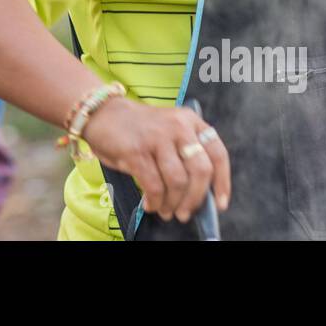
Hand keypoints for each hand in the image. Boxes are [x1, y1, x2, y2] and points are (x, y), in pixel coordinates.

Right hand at [81, 96, 230, 223]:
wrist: (102, 113)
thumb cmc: (139, 129)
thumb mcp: (168, 132)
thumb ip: (185, 154)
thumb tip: (198, 192)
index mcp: (190, 121)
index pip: (217, 153)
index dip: (223, 182)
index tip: (221, 204)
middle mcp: (178, 126)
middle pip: (201, 171)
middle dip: (195, 199)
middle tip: (185, 213)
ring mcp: (157, 138)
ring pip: (177, 181)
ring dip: (173, 203)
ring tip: (166, 211)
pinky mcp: (137, 151)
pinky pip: (154, 185)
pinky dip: (155, 201)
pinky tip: (151, 204)